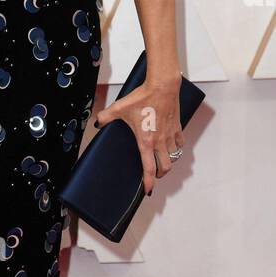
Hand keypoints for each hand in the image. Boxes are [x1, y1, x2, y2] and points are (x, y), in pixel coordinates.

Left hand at [93, 73, 182, 195]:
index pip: (149, 168)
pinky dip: (177, 148)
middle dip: (160, 175)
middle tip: (154, 175)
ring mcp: (170, 135)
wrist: (162, 86)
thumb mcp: (119, 108)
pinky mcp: (177, 127)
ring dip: (168, 162)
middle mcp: (160, 141)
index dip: (149, 182)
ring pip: (174, 157)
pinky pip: (180, 143)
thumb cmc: (143, 97)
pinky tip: (171, 146)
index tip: (148, 190)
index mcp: (146, 141)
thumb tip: (98, 122)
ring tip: (162, 163)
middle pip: (165, 167)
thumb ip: (106, 117)